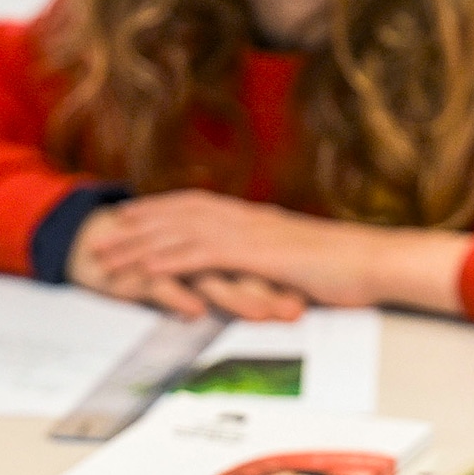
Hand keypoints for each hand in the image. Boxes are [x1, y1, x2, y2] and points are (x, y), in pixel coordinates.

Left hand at [70, 191, 471, 316]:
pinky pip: (198, 255)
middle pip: (175, 215)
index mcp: (254, 217)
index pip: (194, 205)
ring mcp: (247, 232)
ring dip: (137, 244)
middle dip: (135, 225)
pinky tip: (141, 268)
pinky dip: (165, 260)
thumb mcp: (297, 258)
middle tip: (99, 234)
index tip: (129, 214)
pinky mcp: (252, 253)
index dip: (158, 209)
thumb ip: (270, 257)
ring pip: (177, 233)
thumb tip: (254, 265)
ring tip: (105, 255)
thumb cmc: (346, 265)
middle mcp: (244, 217)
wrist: (375, 260)